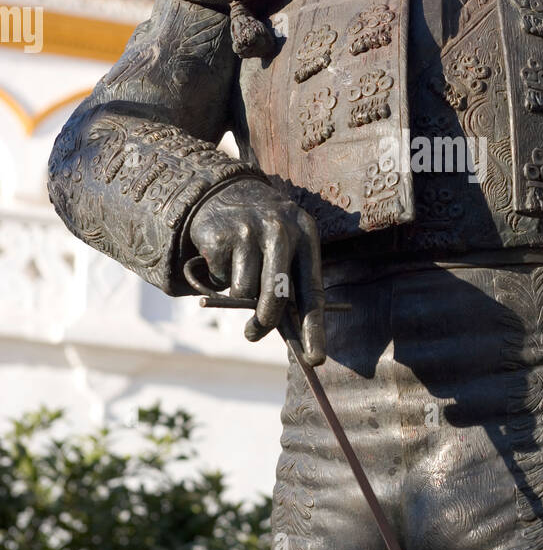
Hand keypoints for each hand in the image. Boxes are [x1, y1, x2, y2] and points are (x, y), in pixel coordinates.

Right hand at [188, 178, 325, 363]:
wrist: (223, 191)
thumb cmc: (263, 234)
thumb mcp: (285, 248)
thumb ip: (290, 283)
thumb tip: (295, 337)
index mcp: (306, 235)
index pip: (312, 290)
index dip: (314, 328)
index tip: (315, 358)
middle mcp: (281, 230)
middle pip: (276, 294)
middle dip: (266, 321)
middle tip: (254, 333)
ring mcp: (249, 230)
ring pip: (245, 291)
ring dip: (238, 293)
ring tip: (239, 268)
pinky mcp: (220, 235)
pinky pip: (221, 279)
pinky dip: (219, 277)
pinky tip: (223, 255)